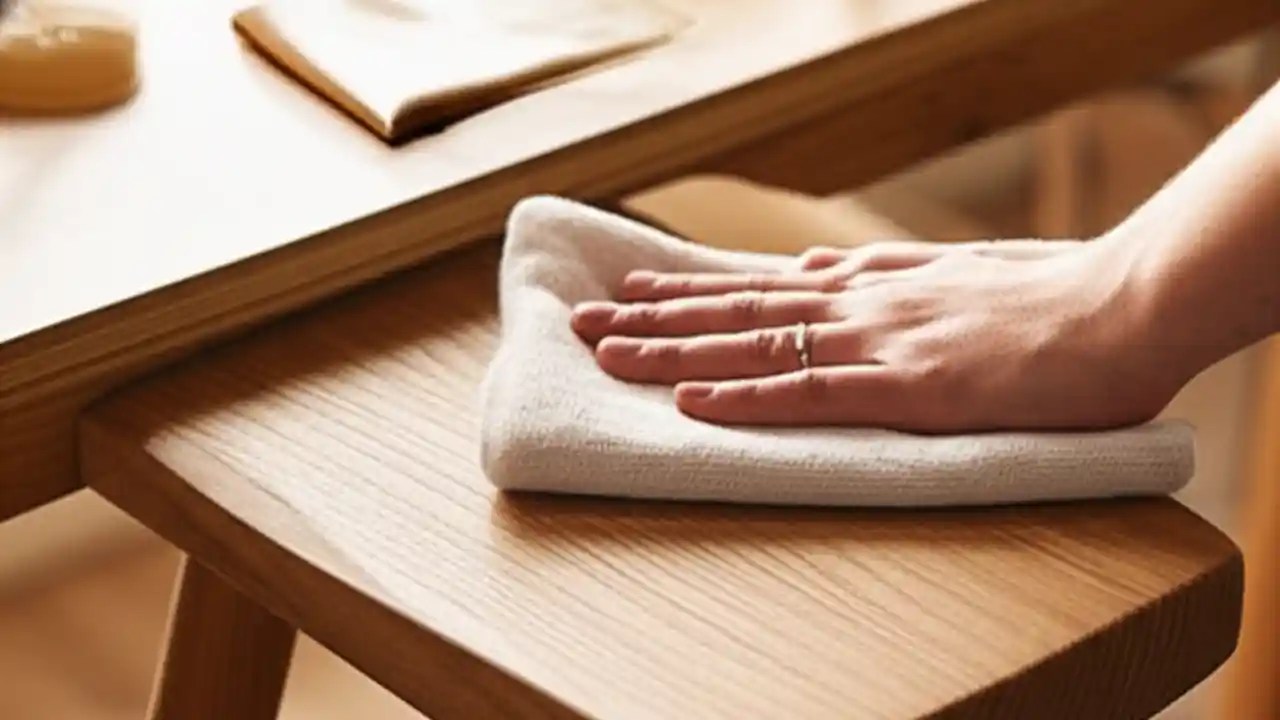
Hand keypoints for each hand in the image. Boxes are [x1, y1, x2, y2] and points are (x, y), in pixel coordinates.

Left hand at [571, 240, 1185, 431]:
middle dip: (655, 318)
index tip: (634, 291)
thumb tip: (818, 269)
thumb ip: (881, 273)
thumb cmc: (1053, 297)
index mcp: (873, 283)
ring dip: (675, 352)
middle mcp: (860, 304)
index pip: (761, 288)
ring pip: (755, 346)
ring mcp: (880, 342)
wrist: (1125, 306)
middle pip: (738, 311)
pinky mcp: (910, 386)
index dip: (691, 292)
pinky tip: (692, 402)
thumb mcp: (954, 271)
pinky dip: (746, 399)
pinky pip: (811, 394)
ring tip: (607, 352)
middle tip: (584, 320)